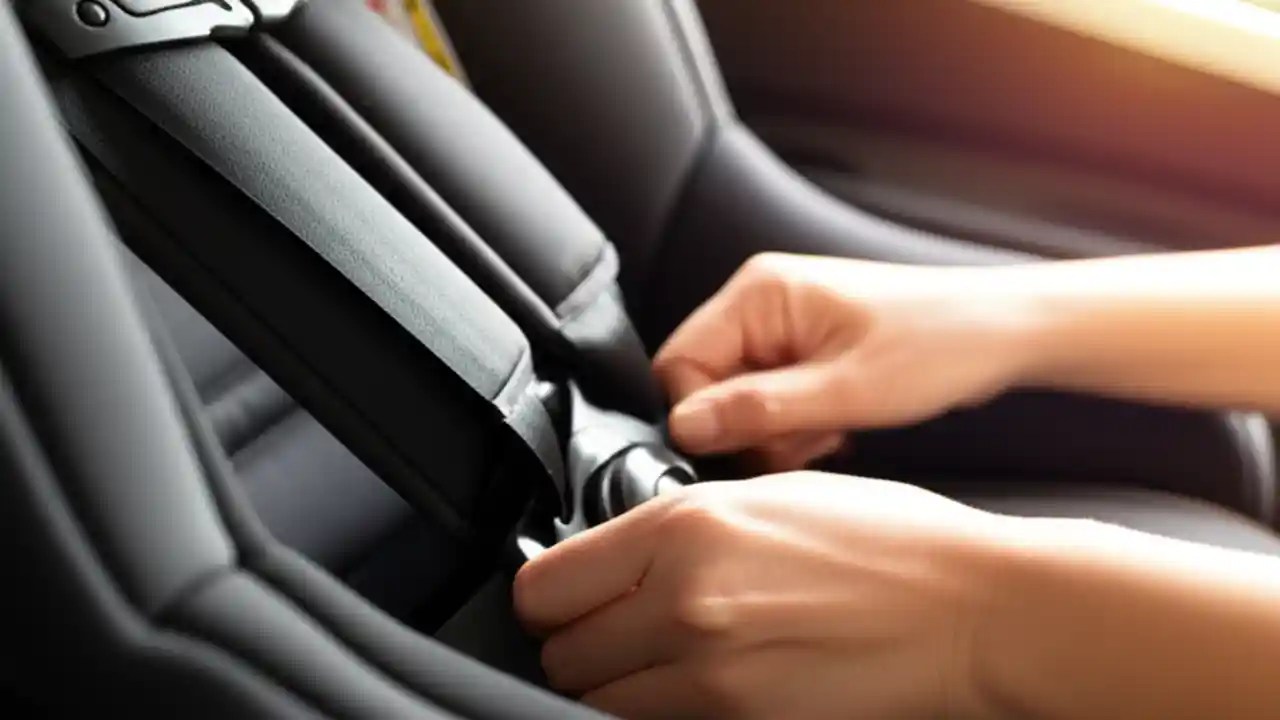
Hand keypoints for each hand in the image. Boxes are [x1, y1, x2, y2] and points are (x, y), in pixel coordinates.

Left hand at [514, 473, 1011, 719]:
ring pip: (600, 703)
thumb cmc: (886, 543)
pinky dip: (661, 711)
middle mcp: (686, 606)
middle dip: (580, 643)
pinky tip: (699, 683)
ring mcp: (713, 681)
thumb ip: (673, 526)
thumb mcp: (766, 496)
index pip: (546, 587)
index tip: (564, 596)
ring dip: (618, 684)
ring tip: (664, 658)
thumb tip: (610, 555)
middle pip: (564, 655)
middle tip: (618, 627)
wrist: (971, 612)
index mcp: (687, 531)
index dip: (548, 594)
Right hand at [653, 253, 1041, 469]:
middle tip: (800, 441)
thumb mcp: (845, 391)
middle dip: (746, 427)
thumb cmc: (940, 344)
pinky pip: (768, 399)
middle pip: (704, 384)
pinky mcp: (802, 351)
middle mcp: (761, 302)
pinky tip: (834, 427)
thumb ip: (757, 410)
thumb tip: (686, 427)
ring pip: (736, 399)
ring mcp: (782, 327)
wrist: (1003, 332)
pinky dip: (794, 425)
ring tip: (828, 431)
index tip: (746, 448)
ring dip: (774, 431)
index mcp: (759, 293)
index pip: (679, 364)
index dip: (703, 417)